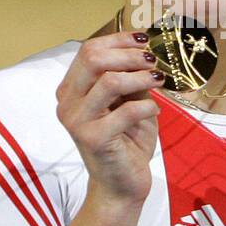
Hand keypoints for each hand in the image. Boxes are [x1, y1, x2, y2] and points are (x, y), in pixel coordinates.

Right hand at [57, 32, 163, 225]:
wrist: (122, 185)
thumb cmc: (126, 141)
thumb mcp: (129, 102)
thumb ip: (130, 78)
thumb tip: (148, 50)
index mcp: (71, 89)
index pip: (88, 50)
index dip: (118, 40)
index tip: (144, 40)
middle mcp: (67, 102)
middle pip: (93, 59)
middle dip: (128, 55)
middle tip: (153, 60)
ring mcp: (77, 120)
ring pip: (109, 81)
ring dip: (140, 77)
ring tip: (158, 81)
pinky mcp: (93, 138)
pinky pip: (125, 111)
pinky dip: (147, 106)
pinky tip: (155, 110)